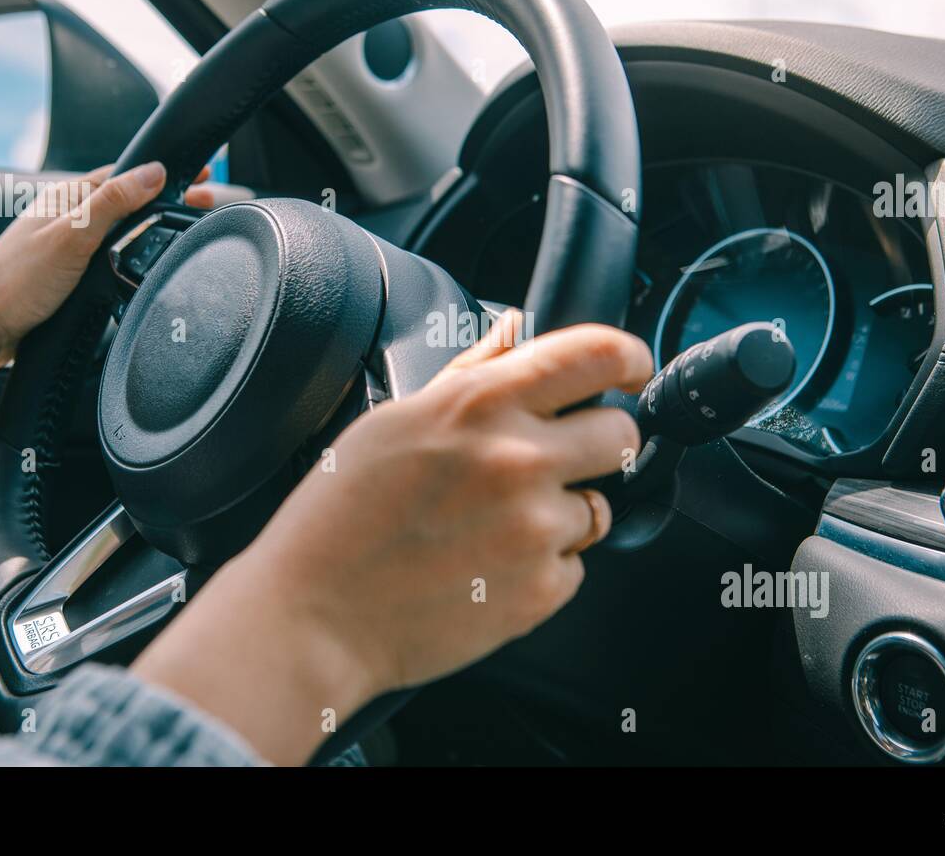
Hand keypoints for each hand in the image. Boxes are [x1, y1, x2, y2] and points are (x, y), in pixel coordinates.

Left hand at [0, 161, 212, 369]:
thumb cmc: (15, 282)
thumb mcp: (72, 236)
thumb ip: (113, 202)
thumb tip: (153, 172)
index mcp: (69, 198)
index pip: (128, 175)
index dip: (165, 174)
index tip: (200, 177)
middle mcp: (69, 217)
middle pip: (128, 200)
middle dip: (166, 198)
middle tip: (202, 205)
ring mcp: (69, 246)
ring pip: (120, 228)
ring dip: (150, 224)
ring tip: (182, 228)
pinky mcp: (69, 274)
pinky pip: (110, 254)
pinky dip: (133, 253)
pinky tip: (144, 265)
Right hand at [132, 311, 651, 763]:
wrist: (314, 616)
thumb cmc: (339, 517)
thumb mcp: (395, 420)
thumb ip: (470, 371)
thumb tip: (515, 329)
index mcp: (480, 405)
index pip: (598, 353)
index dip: (628, 358)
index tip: (630, 371)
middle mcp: (518, 460)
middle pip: (621, 433)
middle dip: (597, 443)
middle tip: (554, 460)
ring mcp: (535, 529)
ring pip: (599, 507)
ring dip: (564, 513)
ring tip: (495, 526)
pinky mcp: (540, 591)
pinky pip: (574, 566)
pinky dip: (542, 567)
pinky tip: (486, 566)